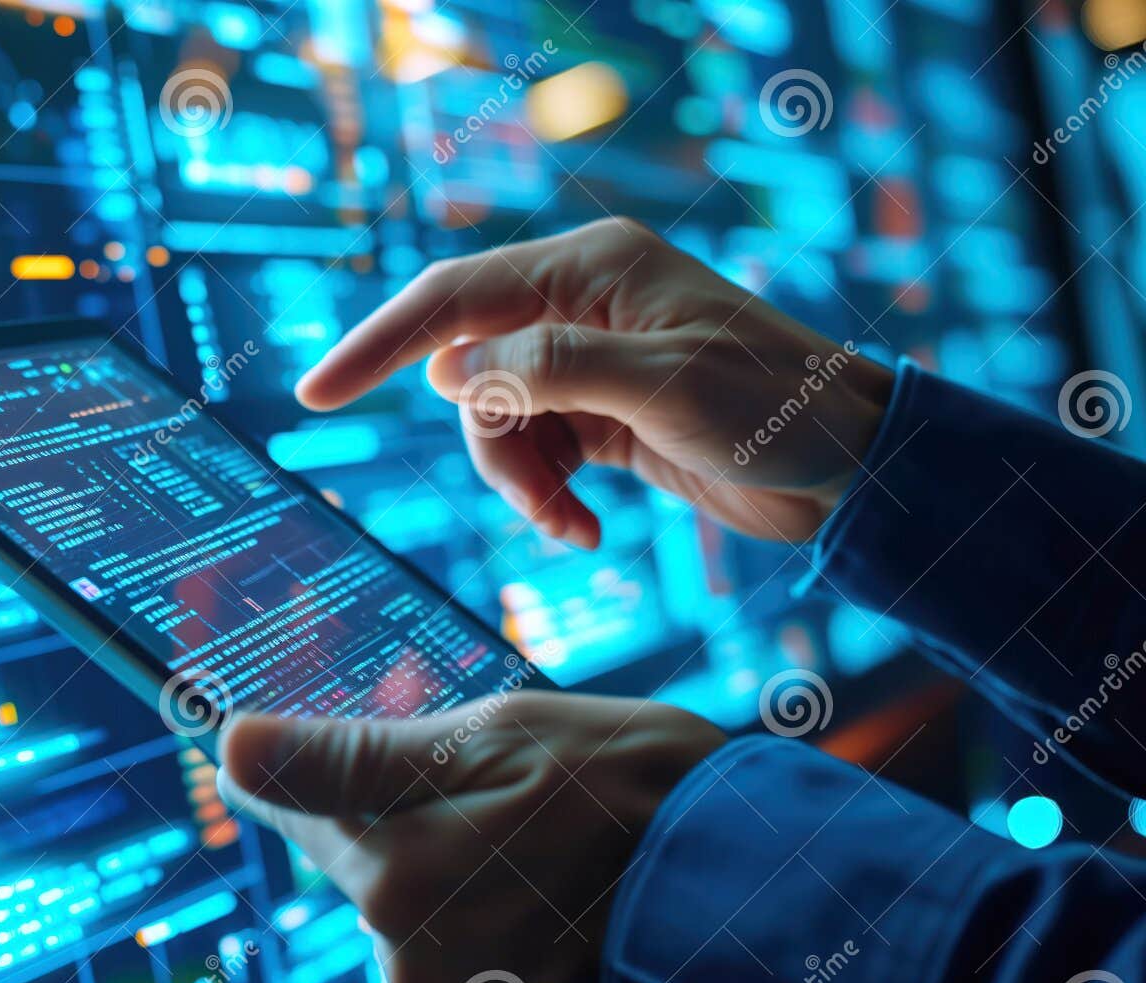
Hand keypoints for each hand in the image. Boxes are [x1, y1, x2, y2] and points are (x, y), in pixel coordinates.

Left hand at [216, 692, 725, 982]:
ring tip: (521, 820)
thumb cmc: (620, 784)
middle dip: (390, 802)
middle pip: (348, 848)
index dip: (302, 754)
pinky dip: (468, 896)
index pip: (289, 798)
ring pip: (396, 890)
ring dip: (434, 850)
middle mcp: (405, 950)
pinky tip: (528, 867)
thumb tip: (228, 744)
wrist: (737, 874)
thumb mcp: (486, 736)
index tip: (297, 729)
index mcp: (392, 876)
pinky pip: (439, 933)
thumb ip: (345, 755)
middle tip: (476, 767)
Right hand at [296, 218, 893, 544]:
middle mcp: (580, 307)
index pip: (455, 298)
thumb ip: (551, 367)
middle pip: (472, 373)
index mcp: (590, 270)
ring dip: (521, 483)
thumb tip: (453, 369)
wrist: (850, 469)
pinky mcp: (604, 417)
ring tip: (573, 525)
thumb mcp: (661, 384)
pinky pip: (536, 453)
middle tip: (543, 503)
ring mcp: (590, 363)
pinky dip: (545, 496)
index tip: (315, 394)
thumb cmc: (776, 409)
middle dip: (491, 448)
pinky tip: (586, 527)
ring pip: (498, 422)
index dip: (378, 344)